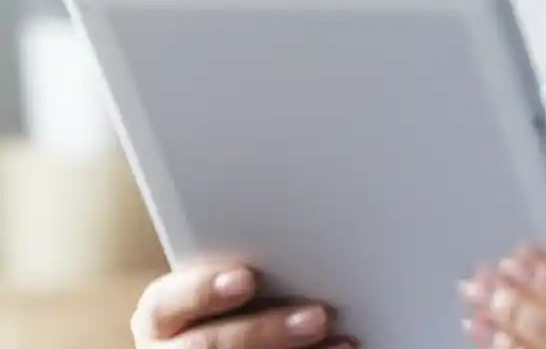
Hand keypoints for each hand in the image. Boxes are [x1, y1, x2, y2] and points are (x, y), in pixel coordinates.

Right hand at [131, 261, 355, 347]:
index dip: (203, 291)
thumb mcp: (224, 290)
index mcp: (161, 318)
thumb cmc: (233, 307)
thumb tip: (301, 250)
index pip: (166, 303)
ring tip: (340, 343)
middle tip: (318, 316)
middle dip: (263, 332)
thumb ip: (247, 274)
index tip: (246, 278)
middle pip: (206, 346)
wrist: (235, 338)